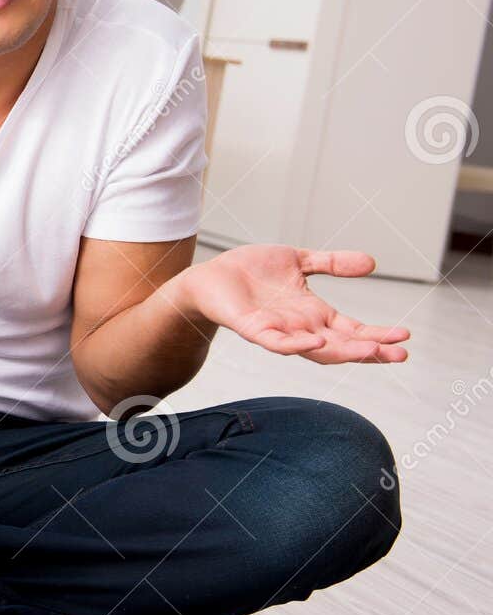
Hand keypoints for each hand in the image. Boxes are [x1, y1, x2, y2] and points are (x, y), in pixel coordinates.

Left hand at [164, 245, 408, 363]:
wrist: (208, 277)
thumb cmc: (250, 271)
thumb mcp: (298, 261)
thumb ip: (332, 263)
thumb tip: (371, 263)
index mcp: (313, 312)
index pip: (352, 329)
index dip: (377, 334)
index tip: (405, 337)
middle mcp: (299, 326)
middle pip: (341, 344)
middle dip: (370, 350)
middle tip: (401, 353)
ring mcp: (276, 330)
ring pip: (313, 348)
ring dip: (341, 350)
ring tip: (370, 350)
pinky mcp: (251, 328)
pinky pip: (274, 341)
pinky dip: (293, 343)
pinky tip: (313, 341)